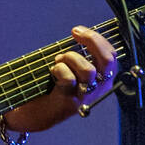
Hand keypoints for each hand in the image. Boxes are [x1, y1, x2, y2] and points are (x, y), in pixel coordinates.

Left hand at [2, 25, 118, 133]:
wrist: (33, 113)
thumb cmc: (52, 86)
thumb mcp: (69, 67)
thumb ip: (79, 54)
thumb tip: (80, 33)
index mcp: (101, 79)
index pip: (111, 55)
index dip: (97, 39)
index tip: (78, 31)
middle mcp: (98, 89)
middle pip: (107, 61)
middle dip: (92, 41)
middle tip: (74, 34)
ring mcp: (85, 98)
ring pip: (88, 70)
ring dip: (71, 57)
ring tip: (59, 60)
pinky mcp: (69, 104)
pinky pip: (69, 79)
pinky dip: (59, 69)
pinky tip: (52, 72)